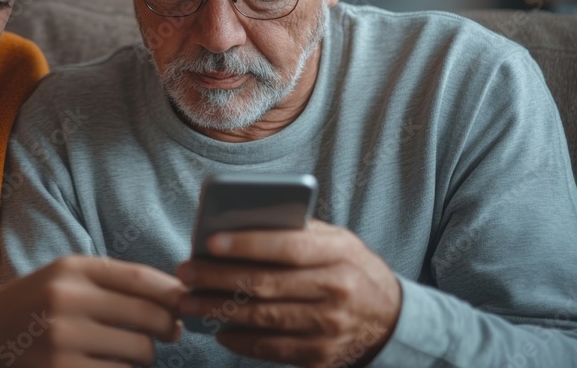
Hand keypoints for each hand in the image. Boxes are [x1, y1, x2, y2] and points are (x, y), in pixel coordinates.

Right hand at [0, 255, 184, 366]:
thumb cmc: (36, 302)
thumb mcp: (67, 276)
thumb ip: (113, 281)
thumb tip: (174, 298)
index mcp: (72, 268)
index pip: (141, 278)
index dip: (173, 293)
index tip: (185, 303)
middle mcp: (67, 299)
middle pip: (148, 315)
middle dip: (168, 327)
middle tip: (170, 333)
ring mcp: (62, 339)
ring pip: (139, 351)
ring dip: (146, 356)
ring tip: (135, 351)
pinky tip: (113, 365)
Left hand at [176, 220, 400, 367]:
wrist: (391, 317)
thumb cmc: (350, 267)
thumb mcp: (336, 239)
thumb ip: (296, 230)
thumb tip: (239, 222)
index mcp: (338, 255)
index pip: (287, 247)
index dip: (246, 244)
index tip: (209, 242)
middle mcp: (335, 292)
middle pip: (265, 284)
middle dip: (218, 278)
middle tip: (185, 272)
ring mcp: (328, 328)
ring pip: (262, 319)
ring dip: (218, 311)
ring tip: (188, 302)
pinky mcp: (320, 356)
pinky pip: (272, 350)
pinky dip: (241, 342)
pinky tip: (218, 330)